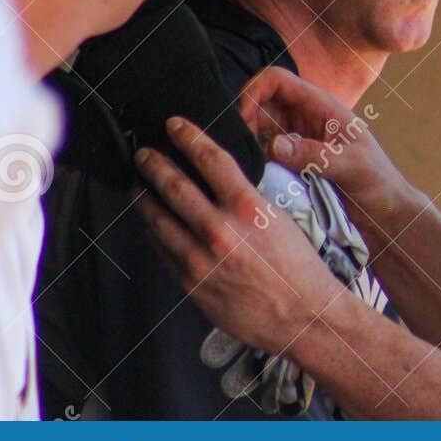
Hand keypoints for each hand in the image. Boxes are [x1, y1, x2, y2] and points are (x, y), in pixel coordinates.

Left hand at [134, 116, 354, 355]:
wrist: (302, 315)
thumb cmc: (299, 269)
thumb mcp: (280, 221)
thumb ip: (246, 202)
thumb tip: (220, 185)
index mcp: (248, 208)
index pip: (211, 159)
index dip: (189, 137)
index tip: (174, 125)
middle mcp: (219, 229)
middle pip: (174, 186)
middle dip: (154, 165)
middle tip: (142, 154)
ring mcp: (200, 257)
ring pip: (160, 219)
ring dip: (145, 198)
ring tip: (138, 187)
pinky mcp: (190, 282)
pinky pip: (164, 250)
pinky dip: (155, 232)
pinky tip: (153, 224)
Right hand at [238, 66, 426, 241]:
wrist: (385, 211)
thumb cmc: (377, 182)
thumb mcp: (351, 166)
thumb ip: (315, 155)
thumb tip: (274, 145)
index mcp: (322, 106)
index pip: (277, 80)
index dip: (253, 90)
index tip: (240, 119)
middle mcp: (306, 117)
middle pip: (260, 102)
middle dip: (243, 118)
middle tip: (233, 148)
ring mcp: (298, 138)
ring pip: (258, 128)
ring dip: (245, 140)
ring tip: (237, 163)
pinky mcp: (292, 161)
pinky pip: (264, 152)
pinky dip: (252, 158)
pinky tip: (247, 174)